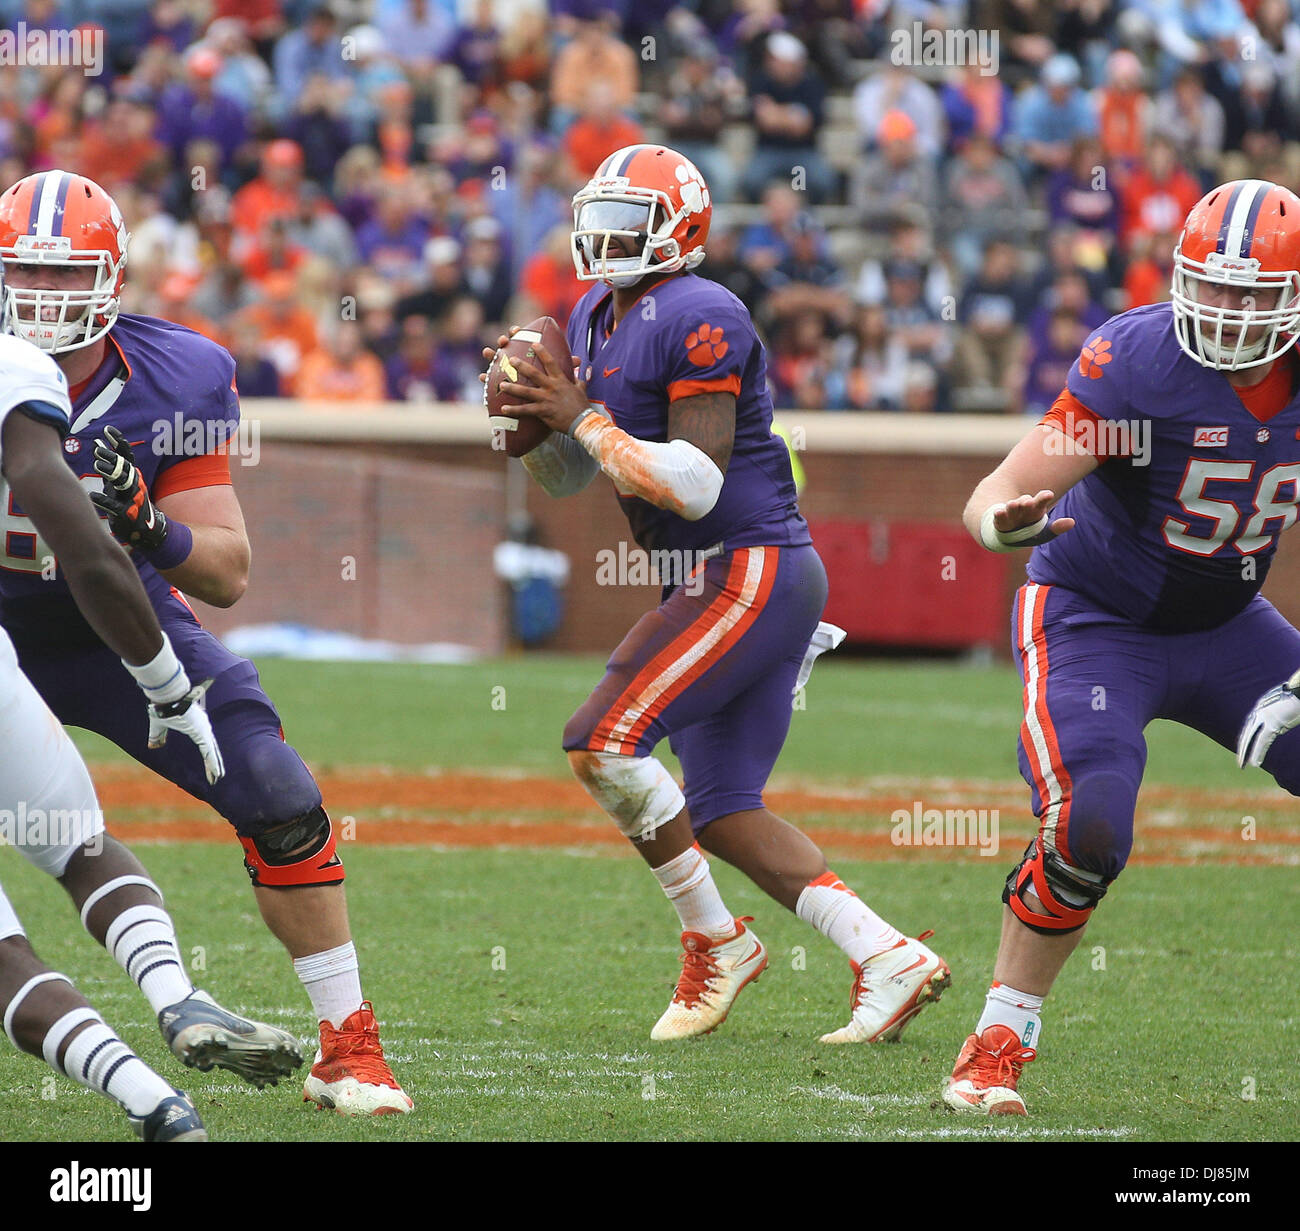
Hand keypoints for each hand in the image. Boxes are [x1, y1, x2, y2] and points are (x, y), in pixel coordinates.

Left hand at [90, 425, 168, 549]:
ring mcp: (132, 499)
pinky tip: (92, 495)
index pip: (127, 455)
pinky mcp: (126, 515)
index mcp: (133, 475)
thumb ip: (110, 465)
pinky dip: (104, 500)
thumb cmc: (127, 501)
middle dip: (113, 457)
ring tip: (97, 465)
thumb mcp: (120, 481)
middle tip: (98, 449)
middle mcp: (135, 484)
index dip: (118, 442)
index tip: (107, 430)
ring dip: (111, 473)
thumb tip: (97, 443)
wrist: (145, 529)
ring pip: (124, 483)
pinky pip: (115, 506)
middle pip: (125, 467)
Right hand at [147, 677, 224, 783]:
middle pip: (211, 749)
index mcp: (195, 726)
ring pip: (211, 751)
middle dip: (214, 762)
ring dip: (215, 765)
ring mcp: (203, 729)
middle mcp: (203, 727)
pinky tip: (217, 772)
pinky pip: (209, 751)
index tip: (210, 766)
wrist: (165, 696)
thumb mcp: (158, 725)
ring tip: (219, 777)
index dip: (207, 756)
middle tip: (219, 775)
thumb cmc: (162, 707)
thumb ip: (157, 735)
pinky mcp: (202, 731)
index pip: (204, 745)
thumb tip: (152, 746)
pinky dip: (213, 762)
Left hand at [496, 340, 589, 435]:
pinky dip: (514, 410)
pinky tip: (503, 409)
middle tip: (510, 359)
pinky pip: (526, 410)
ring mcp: (546, 399)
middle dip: (521, 366)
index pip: (551, 362)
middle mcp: (552, 387)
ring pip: (526, 391)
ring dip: (512, 388)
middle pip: (534, 373)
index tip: (534, 344)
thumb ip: (578, 380)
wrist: (583, 422)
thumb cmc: (582, 406)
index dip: (542, 352)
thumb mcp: (581, 389)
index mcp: (561, 380)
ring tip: (501, 384)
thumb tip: (580, 375)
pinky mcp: (543, 411)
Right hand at [992, 490, 1074, 538]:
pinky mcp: (1000, 520)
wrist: (1008, 534)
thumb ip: (1056, 528)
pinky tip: (999, 512)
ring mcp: (1011, 513)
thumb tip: (1072, 522)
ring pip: (1012, 507)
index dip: (1043, 498)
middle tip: (1029, 502)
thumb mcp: (1044, 532)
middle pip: (1025, 502)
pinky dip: (999, 514)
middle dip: (1027, 502)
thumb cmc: (1029, 530)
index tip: (1049, 495)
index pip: (1041, 501)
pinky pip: (1000, 516)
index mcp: (1035, 509)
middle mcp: (1023, 508)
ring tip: (1013, 504)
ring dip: (1013, 506)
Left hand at [1237, 667, 1299, 768]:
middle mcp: (1258, 712)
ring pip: (1251, 739)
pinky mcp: (1272, 724)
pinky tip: (1254, 763)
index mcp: (1260, 708)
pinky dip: (1257, 753)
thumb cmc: (1297, 697)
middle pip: (1246, 734)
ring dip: (1246, 753)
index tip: (1243, 750)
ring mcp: (1264, 718)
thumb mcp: (1283, 706)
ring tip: (1243, 765)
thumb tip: (1278, 725)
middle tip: (1239, 763)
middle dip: (1242, 749)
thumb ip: (1277, 716)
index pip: (1249, 728)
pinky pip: (1262, 741)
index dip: (1245, 740)